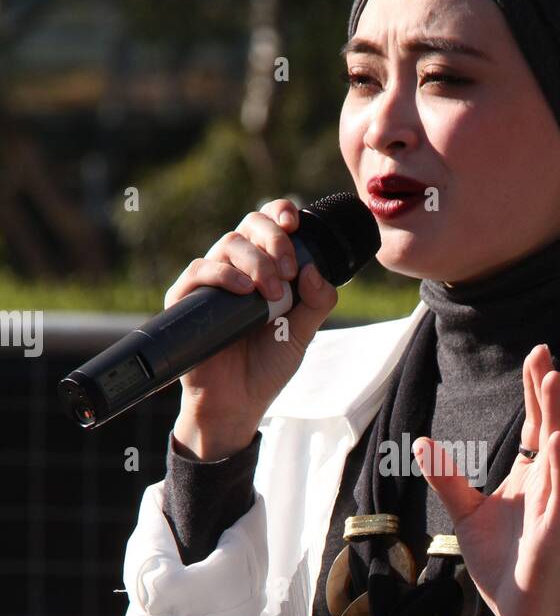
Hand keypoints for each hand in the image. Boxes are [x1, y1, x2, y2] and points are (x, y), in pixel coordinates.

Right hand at [165, 197, 336, 434]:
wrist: (238, 403)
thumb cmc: (267, 366)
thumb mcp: (303, 333)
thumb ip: (317, 303)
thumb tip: (314, 270)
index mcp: (264, 268)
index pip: (267, 224)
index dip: (279, 212)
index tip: (295, 224)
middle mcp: (236, 269)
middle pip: (249, 225)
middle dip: (274, 239)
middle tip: (289, 271)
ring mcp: (211, 283)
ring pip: (228, 244)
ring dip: (256, 261)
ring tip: (272, 292)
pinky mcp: (186, 300)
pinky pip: (199, 270)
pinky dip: (223, 274)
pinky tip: (244, 290)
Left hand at [412, 343, 559, 615]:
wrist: (515, 607)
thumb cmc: (500, 561)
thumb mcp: (464, 513)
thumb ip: (447, 479)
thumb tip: (421, 443)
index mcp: (528, 476)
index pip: (535, 423)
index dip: (534, 390)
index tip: (535, 355)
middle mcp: (545, 483)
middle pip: (550, 426)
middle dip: (547, 390)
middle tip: (544, 352)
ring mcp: (553, 503)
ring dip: (557, 416)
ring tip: (552, 380)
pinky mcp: (554, 528)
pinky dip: (559, 465)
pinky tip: (556, 439)